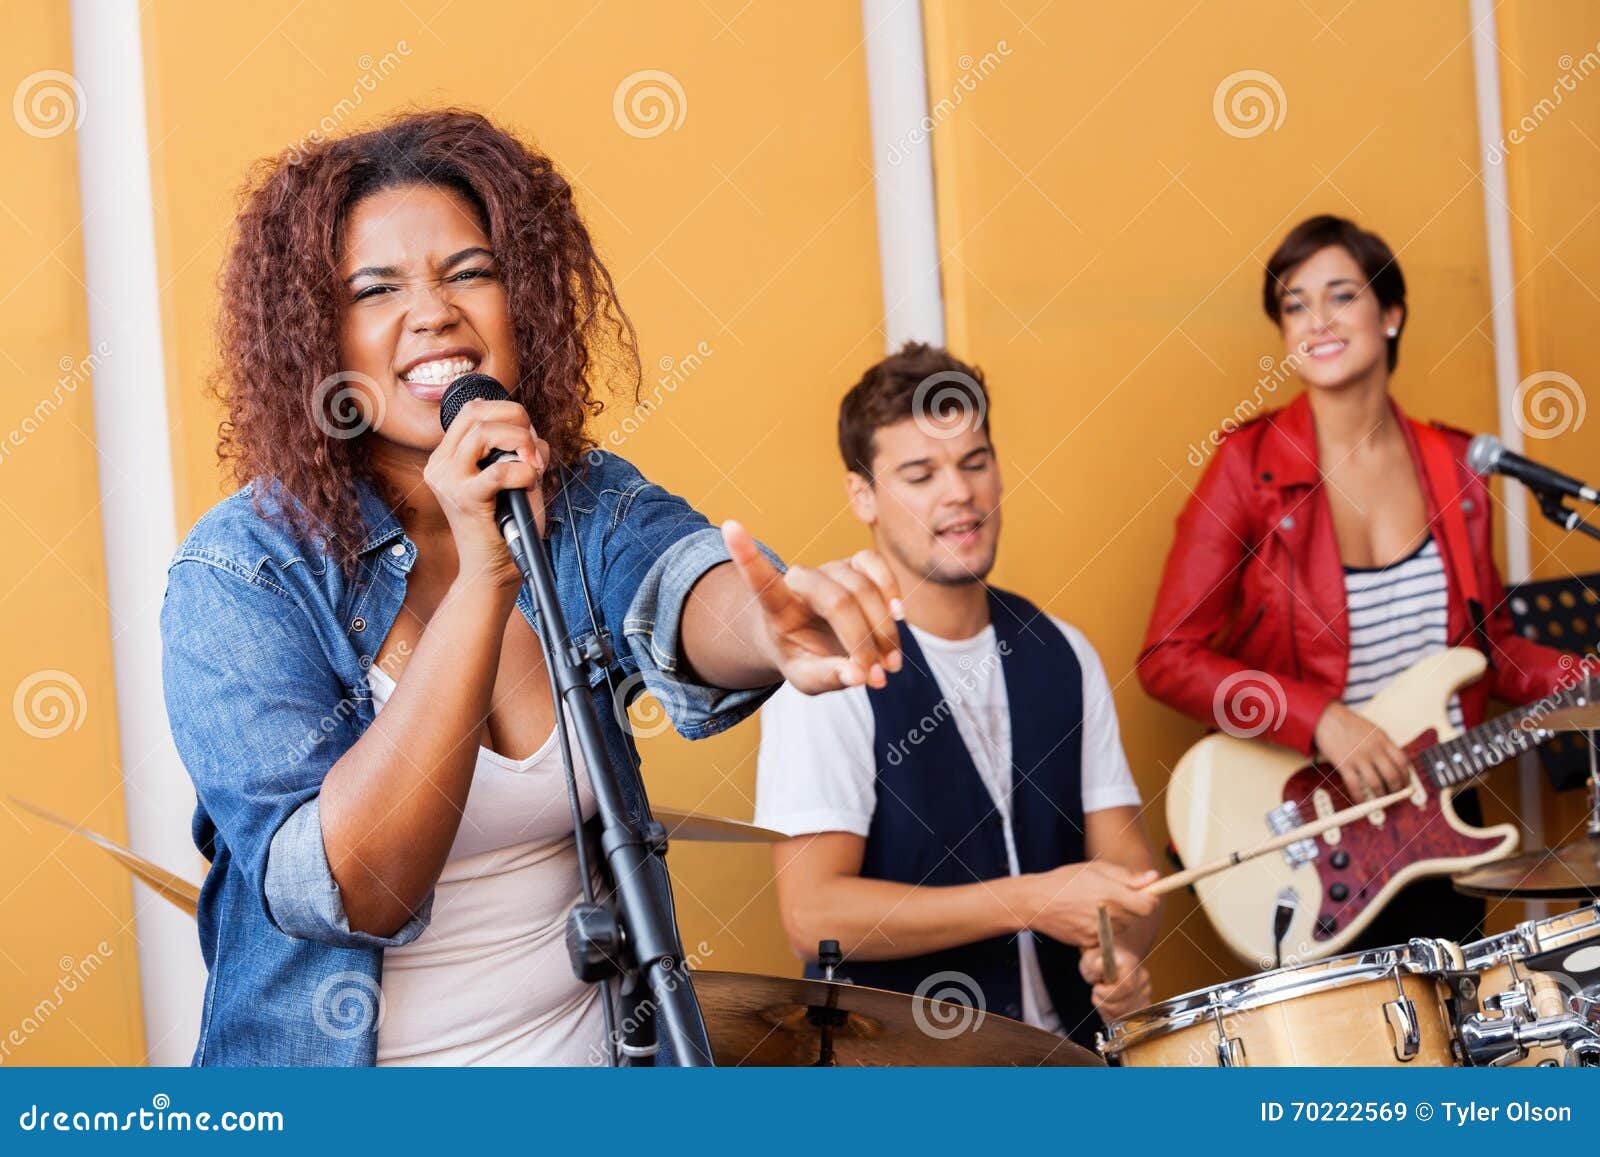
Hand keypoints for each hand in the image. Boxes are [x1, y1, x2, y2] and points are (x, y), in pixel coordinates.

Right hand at [422, 398, 548, 590]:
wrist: (494, 570)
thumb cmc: (508, 525)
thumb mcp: (515, 476)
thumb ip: (520, 450)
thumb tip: (531, 430)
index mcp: (449, 456)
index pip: (472, 409)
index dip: (508, 412)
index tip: (529, 438)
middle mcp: (441, 464)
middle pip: (475, 411)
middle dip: (516, 420)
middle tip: (534, 450)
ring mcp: (448, 480)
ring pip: (483, 432)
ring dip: (520, 441)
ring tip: (533, 465)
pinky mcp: (464, 499)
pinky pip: (498, 471)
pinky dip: (523, 472)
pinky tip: (529, 483)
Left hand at [722, 521, 903, 693]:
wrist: (814, 639)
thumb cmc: (803, 656)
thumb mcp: (806, 678)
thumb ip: (827, 677)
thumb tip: (859, 675)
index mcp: (776, 607)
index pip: (759, 580)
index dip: (746, 555)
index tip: (729, 527)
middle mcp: (801, 580)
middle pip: (837, 600)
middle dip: (862, 641)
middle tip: (875, 677)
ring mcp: (829, 568)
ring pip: (863, 588)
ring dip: (883, 631)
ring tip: (890, 666)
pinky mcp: (855, 564)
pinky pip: (877, 566)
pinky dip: (892, 591)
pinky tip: (899, 617)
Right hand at [1020, 861, 1158, 948]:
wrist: (1037, 902)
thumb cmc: (1066, 880)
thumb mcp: (1096, 869)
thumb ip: (1127, 876)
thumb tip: (1154, 877)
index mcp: (1111, 893)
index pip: (1148, 905)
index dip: (1149, 898)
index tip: (1144, 893)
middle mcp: (1108, 915)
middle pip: (1138, 916)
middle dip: (1133, 906)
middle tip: (1115, 895)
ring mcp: (1100, 931)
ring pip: (1124, 926)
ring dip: (1119, 917)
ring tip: (1098, 904)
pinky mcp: (1091, 942)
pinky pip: (1108, 936)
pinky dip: (1105, 928)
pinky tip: (1088, 916)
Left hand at [1079, 946, 1151, 1022]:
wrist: (1114, 962)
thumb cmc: (1101, 962)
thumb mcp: (1091, 959)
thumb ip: (1094, 964)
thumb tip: (1099, 967)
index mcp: (1131, 965)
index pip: (1126, 986)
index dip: (1107, 993)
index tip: (1096, 987)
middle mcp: (1142, 980)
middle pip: (1123, 1006)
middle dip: (1103, 1003)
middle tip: (1096, 993)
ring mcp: (1145, 994)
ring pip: (1125, 1016)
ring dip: (1107, 1012)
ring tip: (1102, 999)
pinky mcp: (1144, 1006)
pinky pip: (1128, 1021)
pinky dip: (1114, 1018)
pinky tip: (1108, 1007)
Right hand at [1313, 701, 1410, 799]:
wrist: (1326, 717)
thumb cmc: (1348, 723)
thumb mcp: (1372, 730)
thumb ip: (1382, 745)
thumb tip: (1391, 763)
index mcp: (1383, 740)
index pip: (1403, 762)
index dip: (1407, 776)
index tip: (1406, 783)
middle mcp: (1374, 750)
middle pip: (1393, 775)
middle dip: (1397, 790)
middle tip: (1396, 795)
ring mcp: (1359, 758)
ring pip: (1376, 783)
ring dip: (1381, 796)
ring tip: (1381, 800)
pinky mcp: (1344, 764)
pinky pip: (1355, 785)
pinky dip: (1359, 797)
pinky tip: (1361, 801)